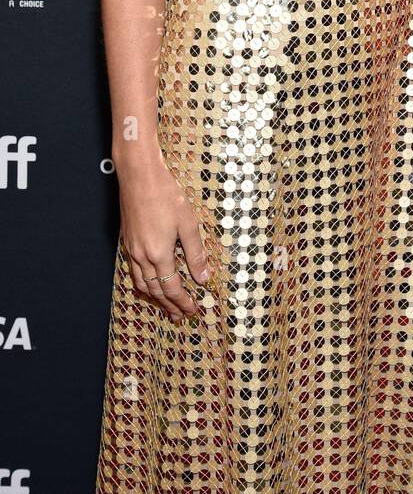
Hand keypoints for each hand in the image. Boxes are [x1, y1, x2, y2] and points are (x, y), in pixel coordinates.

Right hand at [115, 150, 209, 321]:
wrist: (139, 176)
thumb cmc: (165, 195)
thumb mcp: (188, 224)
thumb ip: (195, 253)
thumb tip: (203, 278)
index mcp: (159, 255)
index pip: (172, 288)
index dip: (183, 302)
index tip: (193, 310)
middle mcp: (141, 256)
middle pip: (156, 291)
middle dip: (169, 305)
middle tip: (180, 316)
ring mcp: (131, 250)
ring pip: (142, 284)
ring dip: (155, 298)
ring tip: (166, 306)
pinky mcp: (127, 241)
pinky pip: (134, 272)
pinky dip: (143, 284)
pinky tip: (149, 282)